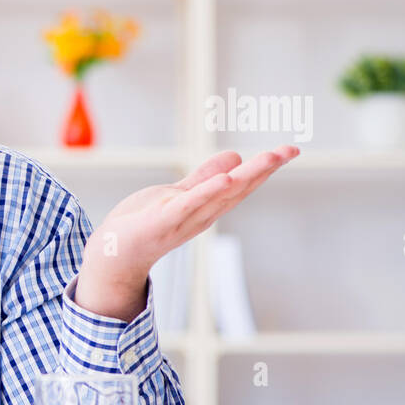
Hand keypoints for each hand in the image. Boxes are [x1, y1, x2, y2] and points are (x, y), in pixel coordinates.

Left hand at [74, 146, 299, 319]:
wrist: (113, 254)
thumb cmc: (143, 224)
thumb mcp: (178, 194)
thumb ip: (204, 178)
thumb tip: (235, 158)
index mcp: (206, 207)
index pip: (241, 185)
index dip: (264, 168)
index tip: (290, 151)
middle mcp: (201, 216)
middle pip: (238, 189)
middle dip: (264, 170)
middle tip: (291, 150)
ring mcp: (183, 219)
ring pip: (219, 195)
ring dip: (246, 176)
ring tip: (270, 158)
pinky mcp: (162, 221)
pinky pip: (188, 205)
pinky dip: (208, 192)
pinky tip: (227, 179)